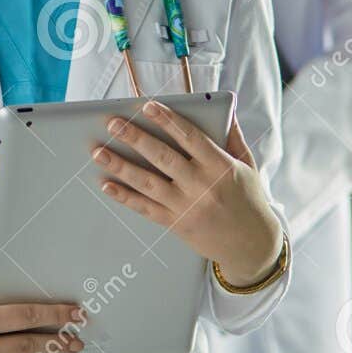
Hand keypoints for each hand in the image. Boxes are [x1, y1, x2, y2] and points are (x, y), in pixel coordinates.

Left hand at [94, 99, 283, 284]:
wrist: (253, 246)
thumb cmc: (249, 200)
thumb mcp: (248, 166)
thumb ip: (233, 137)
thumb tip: (225, 107)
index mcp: (221, 167)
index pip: (190, 138)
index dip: (168, 120)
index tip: (147, 106)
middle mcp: (202, 185)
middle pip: (163, 157)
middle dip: (135, 138)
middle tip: (112, 123)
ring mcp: (187, 206)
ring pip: (148, 183)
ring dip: (120, 166)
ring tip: (98, 151)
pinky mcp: (176, 224)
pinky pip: (145, 208)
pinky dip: (124, 197)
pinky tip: (106, 185)